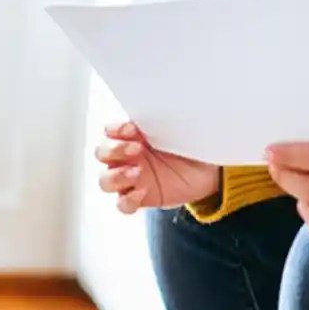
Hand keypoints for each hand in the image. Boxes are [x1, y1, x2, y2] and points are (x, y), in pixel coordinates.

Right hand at [95, 121, 220, 212]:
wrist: (206, 171)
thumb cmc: (189, 146)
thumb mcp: (178, 129)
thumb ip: (163, 122)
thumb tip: (164, 104)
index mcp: (132, 137)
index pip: (109, 131)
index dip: (116, 130)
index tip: (134, 129)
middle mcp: (126, 158)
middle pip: (101, 153)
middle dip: (114, 150)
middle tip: (137, 149)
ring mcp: (130, 179)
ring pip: (105, 181)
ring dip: (116, 176)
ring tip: (137, 173)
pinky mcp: (139, 199)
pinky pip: (122, 204)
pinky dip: (128, 200)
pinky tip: (143, 192)